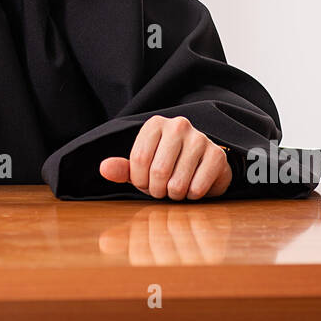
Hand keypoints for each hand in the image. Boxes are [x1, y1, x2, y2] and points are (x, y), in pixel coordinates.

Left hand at [99, 115, 231, 200]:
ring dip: (174, 195)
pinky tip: (194, 187)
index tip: (145, 182)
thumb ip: (121, 169)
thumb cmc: (167, 167)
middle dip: (157, 190)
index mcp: (155, 124)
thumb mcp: (141, 168)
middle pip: (158, 171)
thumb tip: (103, 169)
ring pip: (177, 183)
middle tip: (162, 189)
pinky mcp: (217, 155)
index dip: (140, 180)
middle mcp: (178, 125)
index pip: (138, 159)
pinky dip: (192, 196)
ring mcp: (200, 138)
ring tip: (177, 188)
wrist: (202, 167)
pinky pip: (197, 188)